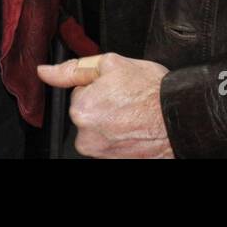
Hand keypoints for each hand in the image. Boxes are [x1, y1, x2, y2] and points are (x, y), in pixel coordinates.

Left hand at [37, 53, 173, 157]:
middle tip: (128, 100)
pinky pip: (111, 144)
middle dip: (104, 105)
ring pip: (100, 129)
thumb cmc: (152, 91)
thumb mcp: (111, 64)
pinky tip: (136, 128)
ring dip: (113, 121)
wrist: (182, 118)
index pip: (79, 92)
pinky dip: (121, 136)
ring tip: (134, 114)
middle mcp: (86, 138)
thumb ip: (73, 69)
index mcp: (80, 110)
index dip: (99, 86)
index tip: (118, 88)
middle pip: (88, 113)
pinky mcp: (114, 162)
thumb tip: (44, 72)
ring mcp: (101, 154)